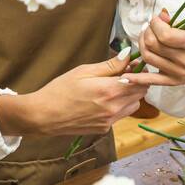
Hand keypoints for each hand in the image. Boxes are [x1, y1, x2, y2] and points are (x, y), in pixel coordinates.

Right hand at [4, 51, 147, 136]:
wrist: (44, 115)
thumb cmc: (60, 90)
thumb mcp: (83, 71)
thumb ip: (110, 65)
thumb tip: (128, 56)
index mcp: (109, 91)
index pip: (140, 82)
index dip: (140, 72)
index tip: (134, 64)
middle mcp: (113, 108)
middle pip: (140, 94)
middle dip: (136, 82)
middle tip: (123, 72)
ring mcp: (109, 121)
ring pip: (133, 106)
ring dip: (130, 95)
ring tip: (113, 86)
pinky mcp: (104, 128)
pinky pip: (120, 115)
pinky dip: (119, 106)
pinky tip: (103, 99)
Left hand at [135, 9, 184, 85]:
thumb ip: (177, 22)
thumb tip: (160, 16)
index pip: (164, 34)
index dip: (155, 23)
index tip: (157, 19)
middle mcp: (184, 60)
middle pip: (153, 45)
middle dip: (147, 31)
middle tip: (150, 27)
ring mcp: (178, 72)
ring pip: (148, 58)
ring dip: (142, 45)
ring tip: (146, 38)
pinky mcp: (173, 82)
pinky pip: (151, 80)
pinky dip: (136, 79)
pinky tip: (124, 76)